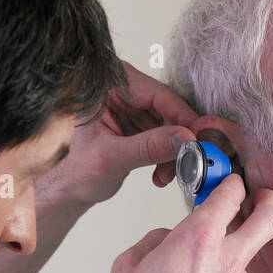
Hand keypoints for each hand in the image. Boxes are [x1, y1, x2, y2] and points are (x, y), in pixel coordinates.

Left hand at [38, 60, 199, 206]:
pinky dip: (171, 156)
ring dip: (176, 151)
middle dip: (180, 138)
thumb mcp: (111, 160)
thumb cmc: (79, 170)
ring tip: (165, 175)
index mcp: (108, 86)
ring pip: (174, 123)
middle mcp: (124, 89)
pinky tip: (161, 173)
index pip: (156, 94)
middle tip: (190, 159)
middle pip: (169, 107)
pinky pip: (170, 135)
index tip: (198, 137)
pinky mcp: (144, 123)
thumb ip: (147, 148)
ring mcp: (136, 106)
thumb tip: (184, 139)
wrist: (74, 187)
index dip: (182, 116)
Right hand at [101, 176, 272, 272]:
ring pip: (239, 272)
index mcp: (196, 241)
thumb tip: (170, 238)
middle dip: (269, 203)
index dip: (230, 184)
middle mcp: (228, 263)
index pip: (228, 194)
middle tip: (263, 201)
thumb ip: (156, 241)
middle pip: (268, 219)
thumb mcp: (126, 267)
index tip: (231, 185)